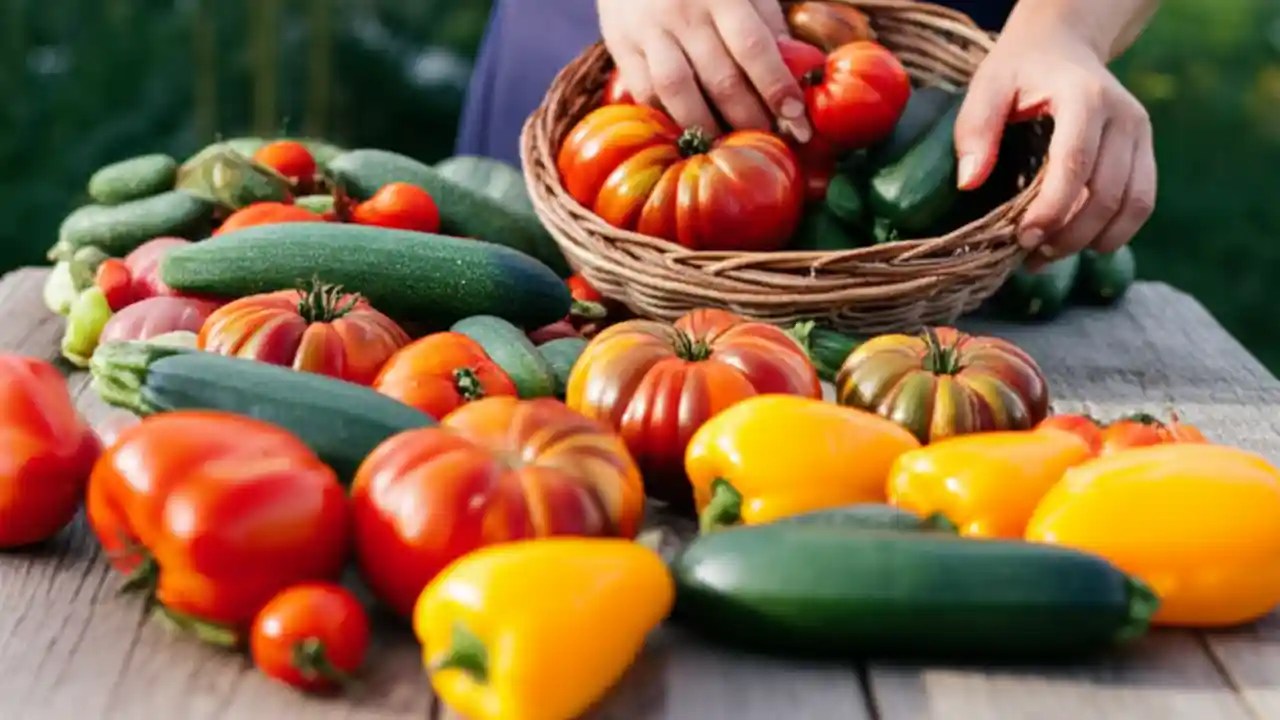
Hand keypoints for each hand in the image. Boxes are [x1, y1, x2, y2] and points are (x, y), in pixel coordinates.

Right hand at [598, 0, 812, 140]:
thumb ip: (765, 19)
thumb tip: (796, 68)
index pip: (753, 47)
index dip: (776, 86)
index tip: (796, 117)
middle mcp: (683, 12)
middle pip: (720, 78)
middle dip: (749, 118)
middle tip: (769, 141)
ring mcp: (648, 31)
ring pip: (678, 92)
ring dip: (706, 126)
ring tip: (727, 144)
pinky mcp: (621, 46)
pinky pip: (645, 93)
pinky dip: (668, 118)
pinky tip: (687, 132)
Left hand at [954, 17, 1154, 268]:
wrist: (1062, 47)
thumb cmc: (1019, 71)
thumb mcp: (986, 88)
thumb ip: (975, 131)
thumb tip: (969, 183)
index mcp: (1084, 97)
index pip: (1075, 163)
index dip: (1052, 208)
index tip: (1024, 237)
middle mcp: (1122, 115)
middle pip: (1106, 192)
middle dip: (1069, 234)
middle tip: (1030, 255)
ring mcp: (1140, 133)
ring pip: (1131, 203)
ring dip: (1092, 240)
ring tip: (1049, 254)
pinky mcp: (1146, 150)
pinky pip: (1142, 202)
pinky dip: (1115, 232)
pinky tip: (1081, 243)